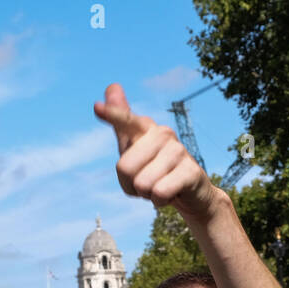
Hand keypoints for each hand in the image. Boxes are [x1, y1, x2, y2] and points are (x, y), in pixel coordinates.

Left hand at [93, 83, 221, 221]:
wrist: (191, 192)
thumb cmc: (156, 168)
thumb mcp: (135, 147)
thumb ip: (122, 121)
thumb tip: (112, 85)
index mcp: (146, 128)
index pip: (126, 120)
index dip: (113, 115)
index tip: (97, 108)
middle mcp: (163, 134)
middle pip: (124, 168)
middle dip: (131, 185)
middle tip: (146, 182)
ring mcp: (179, 151)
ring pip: (142, 184)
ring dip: (147, 194)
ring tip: (160, 186)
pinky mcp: (191, 171)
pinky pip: (159, 193)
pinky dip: (160, 201)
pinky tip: (171, 194)